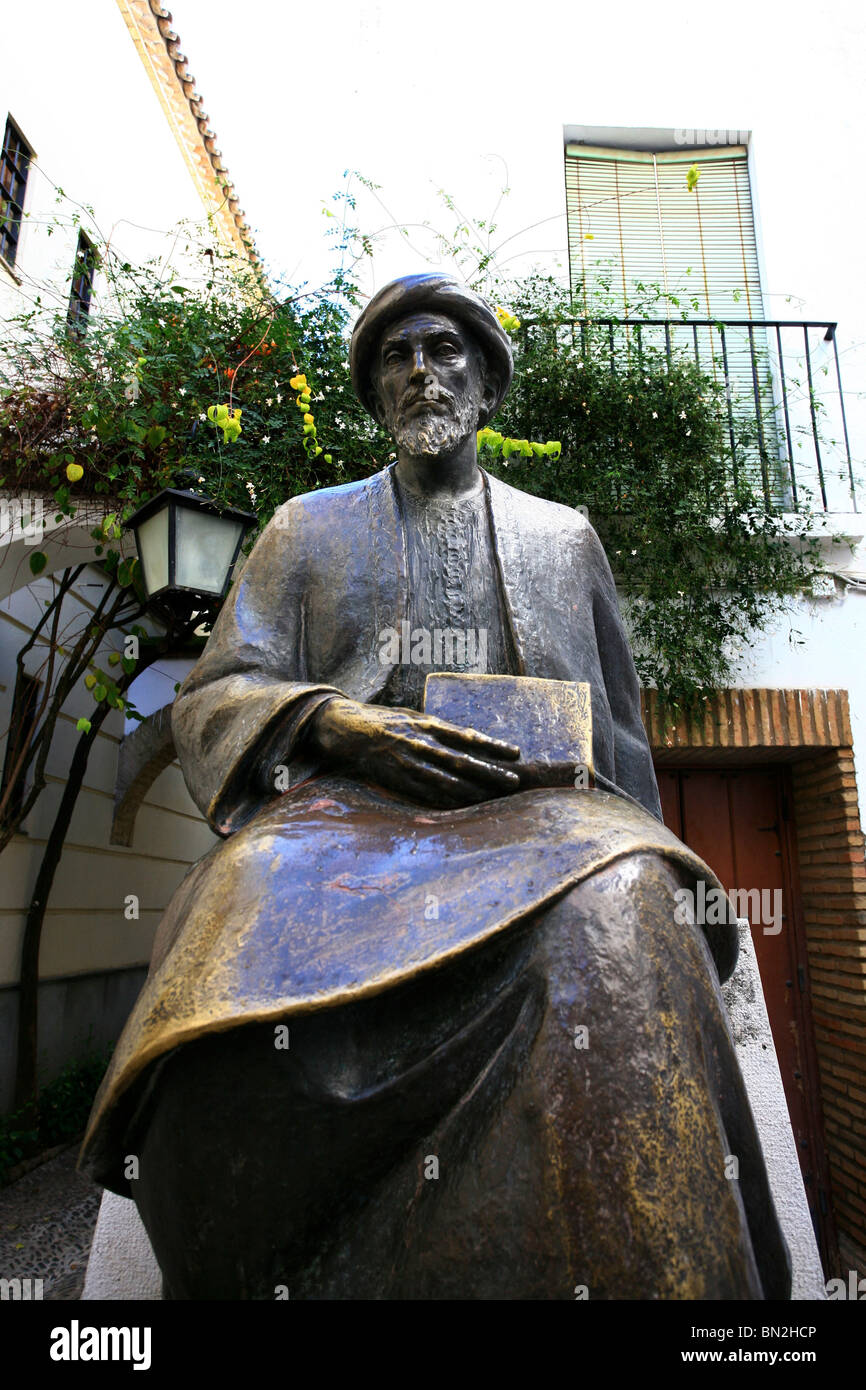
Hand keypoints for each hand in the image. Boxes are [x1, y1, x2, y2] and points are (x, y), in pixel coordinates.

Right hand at [304, 697, 520, 807]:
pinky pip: (427, 794)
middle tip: (514, 781)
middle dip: (491, 772)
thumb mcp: (413, 717)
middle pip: (463, 761)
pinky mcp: (398, 780)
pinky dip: (448, 802)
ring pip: (448, 781)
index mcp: (427, 724)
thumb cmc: (384, 721)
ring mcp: (409, 763)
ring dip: (474, 791)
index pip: (468, 736)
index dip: (493, 745)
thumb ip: (437, 728)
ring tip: (495, 797)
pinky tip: (465, 807)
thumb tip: (466, 739)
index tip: (515, 753)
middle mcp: (422, 743)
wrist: (347, 729)